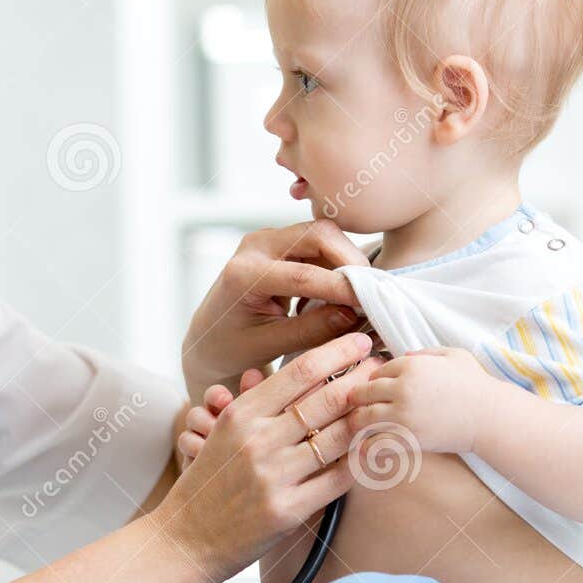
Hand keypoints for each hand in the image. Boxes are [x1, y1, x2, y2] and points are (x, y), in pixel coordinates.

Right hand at [159, 332, 380, 572]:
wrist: (186, 538)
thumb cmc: (209, 482)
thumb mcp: (223, 433)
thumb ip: (254, 402)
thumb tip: (282, 370)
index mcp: (240, 415)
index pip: (298, 372)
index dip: (336, 352)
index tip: (358, 341)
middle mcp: (257, 441)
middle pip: (325, 399)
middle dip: (362, 378)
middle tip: (383, 366)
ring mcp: (274, 476)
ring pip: (338, 437)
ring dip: (369, 416)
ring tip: (385, 403)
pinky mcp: (288, 510)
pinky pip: (338, 480)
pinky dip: (360, 462)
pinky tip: (375, 448)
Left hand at [181, 220, 367, 398]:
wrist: (208, 339)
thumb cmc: (232, 348)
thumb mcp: (270, 345)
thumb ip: (312, 330)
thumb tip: (356, 315)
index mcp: (243, 274)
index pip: (301, 274)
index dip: (342, 287)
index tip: (371, 303)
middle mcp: (254, 247)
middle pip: (317, 235)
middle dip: (351, 260)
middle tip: (374, 291)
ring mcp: (267, 240)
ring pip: (324, 235)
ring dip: (347, 262)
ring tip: (361, 296)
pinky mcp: (281, 243)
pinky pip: (320, 244)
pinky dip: (338, 264)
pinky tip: (345, 291)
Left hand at [348, 348, 499, 454]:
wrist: (492, 417)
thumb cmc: (476, 385)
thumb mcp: (453, 356)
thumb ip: (425, 353)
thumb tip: (401, 356)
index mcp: (410, 366)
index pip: (376, 372)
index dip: (375, 381)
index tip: (376, 390)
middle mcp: (402, 388)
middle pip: (363, 393)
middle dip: (359, 401)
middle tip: (359, 408)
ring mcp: (403, 415)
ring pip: (362, 418)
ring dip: (359, 423)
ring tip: (361, 427)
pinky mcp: (408, 439)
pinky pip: (374, 444)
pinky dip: (367, 446)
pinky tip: (366, 448)